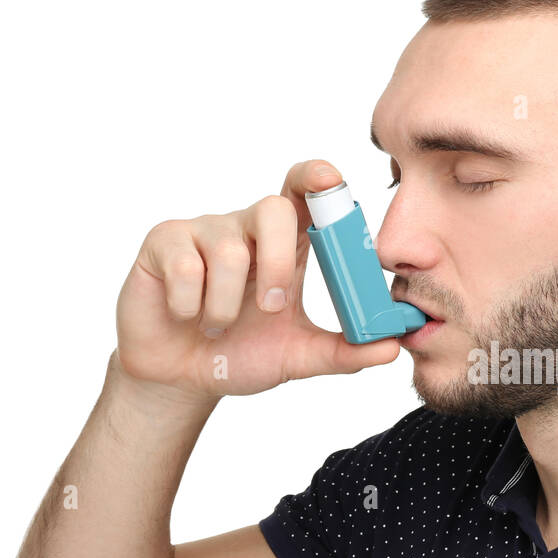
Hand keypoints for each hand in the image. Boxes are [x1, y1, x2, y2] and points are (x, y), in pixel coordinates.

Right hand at [114, 159, 400, 402]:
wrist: (182, 378)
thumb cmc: (240, 353)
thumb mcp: (299, 356)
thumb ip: (345, 351)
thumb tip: (392, 347)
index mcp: (286, 245)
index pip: (306, 193)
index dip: (318, 178)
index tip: (332, 181)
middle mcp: (248, 228)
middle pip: (272, 209)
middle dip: (278, 264)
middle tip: (272, 308)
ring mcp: (204, 231)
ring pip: (229, 251)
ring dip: (228, 305)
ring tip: (218, 326)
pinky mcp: (164, 242)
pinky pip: (186, 267)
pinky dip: (191, 305)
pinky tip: (187, 315)